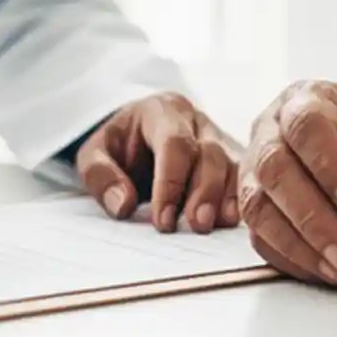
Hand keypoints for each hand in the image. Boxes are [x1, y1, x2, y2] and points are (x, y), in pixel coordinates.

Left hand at [76, 93, 238, 233]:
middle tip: (196, 224)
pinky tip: (231, 220)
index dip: (171, 183)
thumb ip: (101, 175)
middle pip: (210, 153)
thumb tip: (124, 204)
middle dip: (205, 192)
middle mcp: (196, 121)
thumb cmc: (116, 147)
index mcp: (161, 111)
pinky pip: (242, 177)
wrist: (132, 140)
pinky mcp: (230, 160)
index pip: (174, 143)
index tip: (162, 221)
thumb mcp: (93, 154)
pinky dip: (239, 199)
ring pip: (232, 164)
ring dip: (226, 198)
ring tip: (216, 225)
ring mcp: (217, 139)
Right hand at [239, 80, 336, 285]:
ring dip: (294, 242)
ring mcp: (255, 164)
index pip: (305, 124)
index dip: (325, 163)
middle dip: (307, 214)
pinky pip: (255, 231)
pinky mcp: (252, 198)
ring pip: (255, 204)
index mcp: (307, 97)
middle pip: (271, 166)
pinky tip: (322, 271)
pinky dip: (286, 255)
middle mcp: (271, 126)